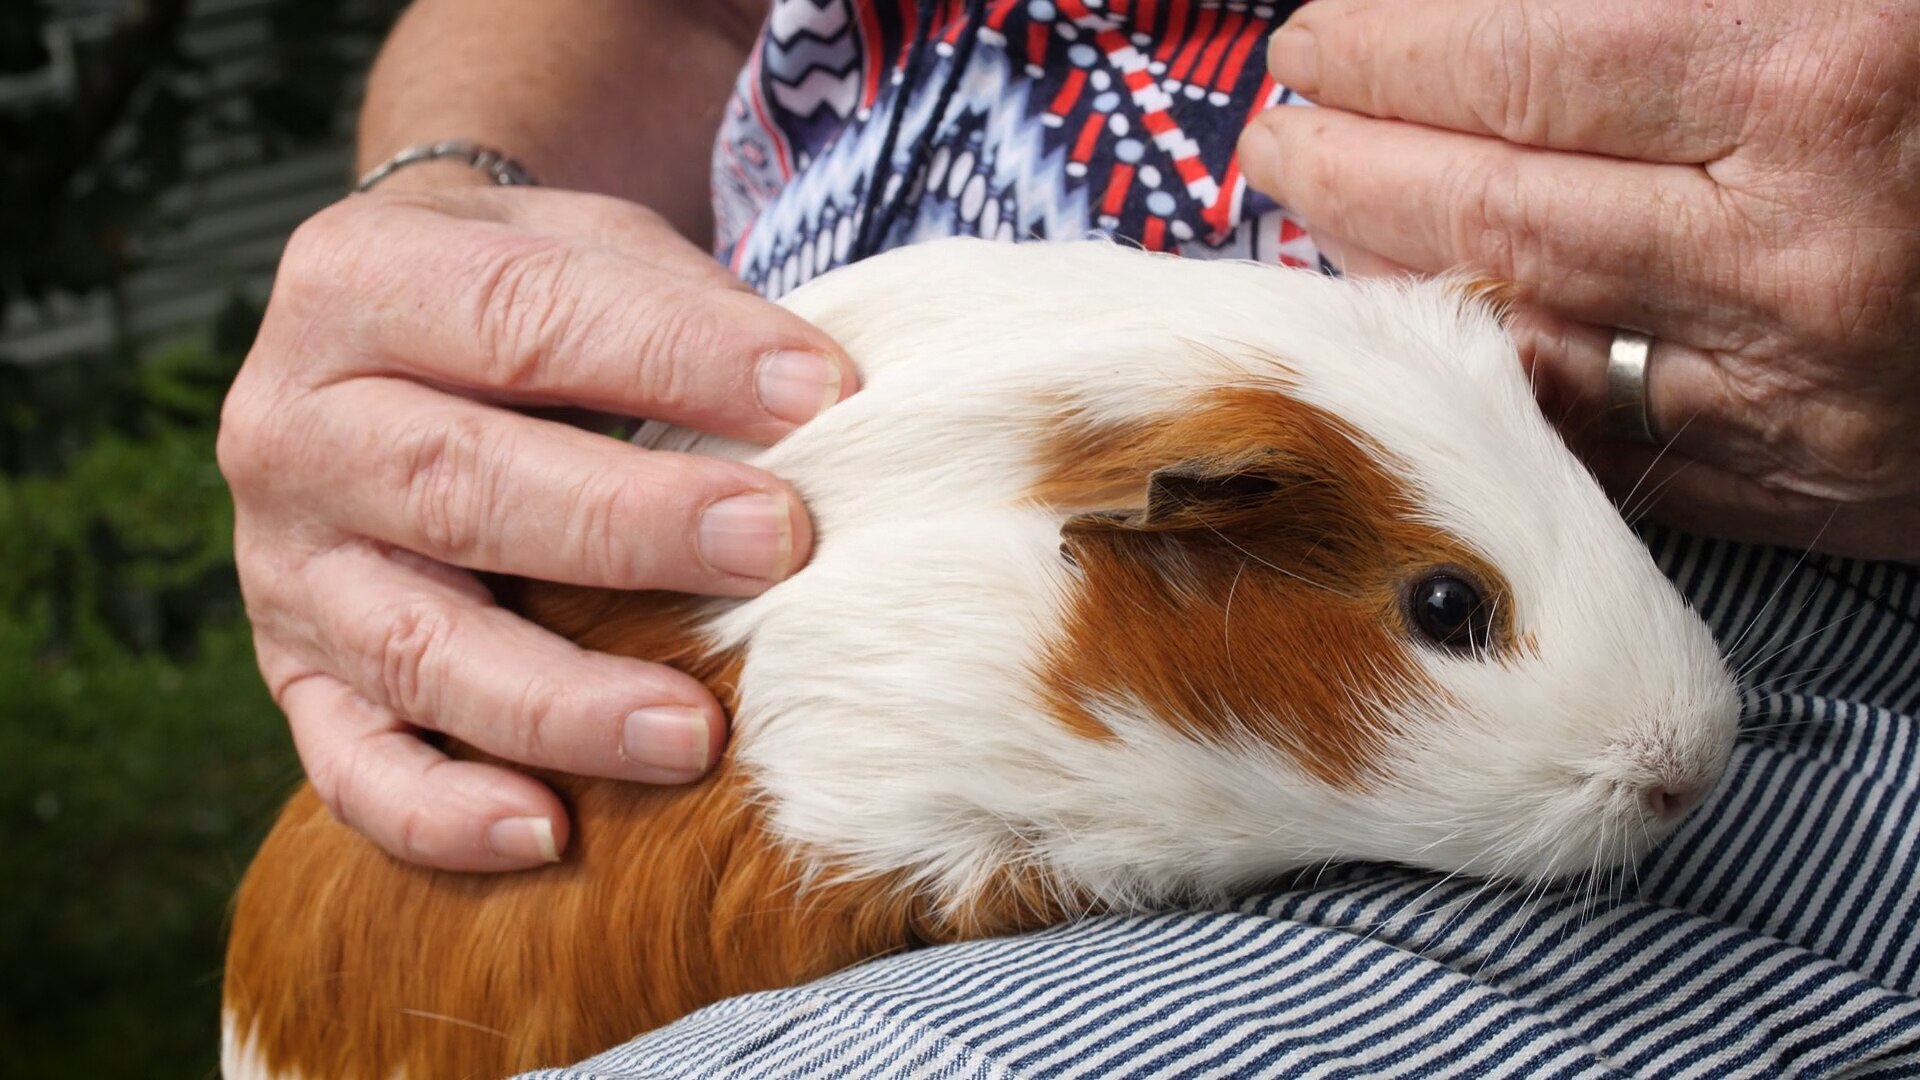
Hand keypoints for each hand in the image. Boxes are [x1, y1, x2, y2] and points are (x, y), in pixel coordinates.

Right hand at [218, 182, 855, 869]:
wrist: (385, 341)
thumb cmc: (521, 302)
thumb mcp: (582, 247)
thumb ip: (677, 305)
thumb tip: (823, 401)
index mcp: (356, 283)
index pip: (523, 315)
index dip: (678, 356)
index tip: (823, 396)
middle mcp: (294, 428)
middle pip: (456, 483)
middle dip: (627, 522)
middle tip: (777, 544)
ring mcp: (286, 568)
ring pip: (414, 647)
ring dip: (560, 700)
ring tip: (694, 730)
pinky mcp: (298, 677)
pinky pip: (353, 767)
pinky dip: (441, 813)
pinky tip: (548, 833)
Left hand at [1239, 0, 1919, 557]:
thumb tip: (1482, 14)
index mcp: (1833, 73)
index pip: (1525, 57)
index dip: (1390, 44)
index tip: (1319, 37)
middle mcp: (1802, 245)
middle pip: (1490, 201)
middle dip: (1346, 162)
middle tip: (1278, 127)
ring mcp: (1796, 385)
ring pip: (1520, 327)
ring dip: (1384, 269)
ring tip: (1313, 212)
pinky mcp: (1798, 482)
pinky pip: (1589, 430)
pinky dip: (1483, 368)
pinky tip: (1422, 317)